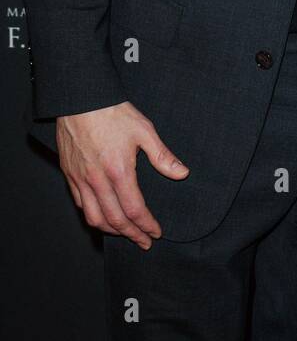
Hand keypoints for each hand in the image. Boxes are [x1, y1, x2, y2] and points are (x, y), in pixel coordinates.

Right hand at [56, 102, 188, 249]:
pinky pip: (81, 204)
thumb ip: (162, 156)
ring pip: (94, 217)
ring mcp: (81, 179)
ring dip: (111, 230)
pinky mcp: (70, 174)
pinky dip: (93, 216)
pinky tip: (102, 216)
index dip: (147, 225)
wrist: (80, 99)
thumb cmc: (113, 112)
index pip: (135, 210)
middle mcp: (98, 180)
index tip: (156, 232)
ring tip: (125, 233)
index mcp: (119, 171)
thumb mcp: (144, 130)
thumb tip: (182, 173)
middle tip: (143, 241)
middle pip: (115, 220)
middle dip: (132, 235)